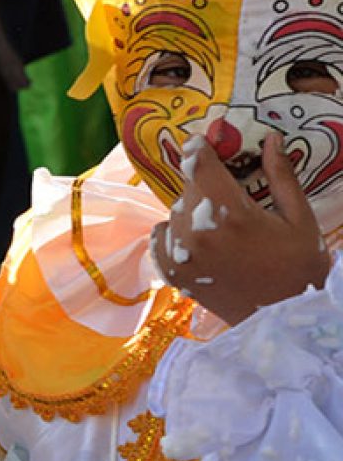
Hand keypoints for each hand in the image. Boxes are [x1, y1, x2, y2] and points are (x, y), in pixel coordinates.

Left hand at [150, 133, 331, 324]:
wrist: (283, 321)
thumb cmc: (297, 268)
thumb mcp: (300, 219)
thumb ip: (281, 176)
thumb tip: (270, 139)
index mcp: (230, 214)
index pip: (196, 164)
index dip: (197, 147)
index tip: (202, 141)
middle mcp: (196, 232)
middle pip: (188, 187)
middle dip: (205, 184)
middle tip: (227, 193)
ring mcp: (180, 254)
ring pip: (175, 211)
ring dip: (192, 210)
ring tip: (220, 227)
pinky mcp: (172, 272)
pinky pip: (161, 237)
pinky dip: (175, 233)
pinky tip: (199, 240)